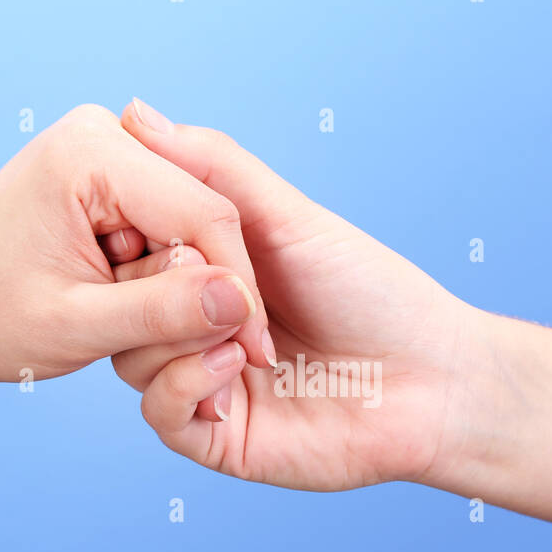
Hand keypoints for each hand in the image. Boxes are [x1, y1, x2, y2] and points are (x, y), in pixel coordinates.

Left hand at [0, 104, 275, 383]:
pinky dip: (168, 271)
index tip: (256, 349)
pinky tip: (139, 304)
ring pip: (193, 221)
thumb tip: (240, 301)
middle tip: (204, 351)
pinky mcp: (110, 172)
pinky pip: (170, 223)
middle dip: (212, 286)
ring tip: (146, 328)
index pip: (203, 215)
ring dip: (187, 283)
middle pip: (204, 213)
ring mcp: (107, 147)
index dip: (239, 287)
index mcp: (90, 155)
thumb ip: (162, 314)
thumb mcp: (77, 327)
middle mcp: (103, 133)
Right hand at [111, 100, 480, 489]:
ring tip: (241, 325)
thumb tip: (134, 112)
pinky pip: (160, 414)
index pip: (125, 252)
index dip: (129, 234)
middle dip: (156, 285)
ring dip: (176, 333)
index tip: (151, 222)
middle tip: (209, 277)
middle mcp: (196, 330)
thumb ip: (212, 167)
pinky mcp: (217, 438)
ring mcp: (204, 384)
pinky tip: (238, 364)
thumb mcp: (289, 217)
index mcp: (205, 275)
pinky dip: (187, 382)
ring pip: (129, 359)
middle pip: (118, 306)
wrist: (433, 379)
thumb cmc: (373, 293)